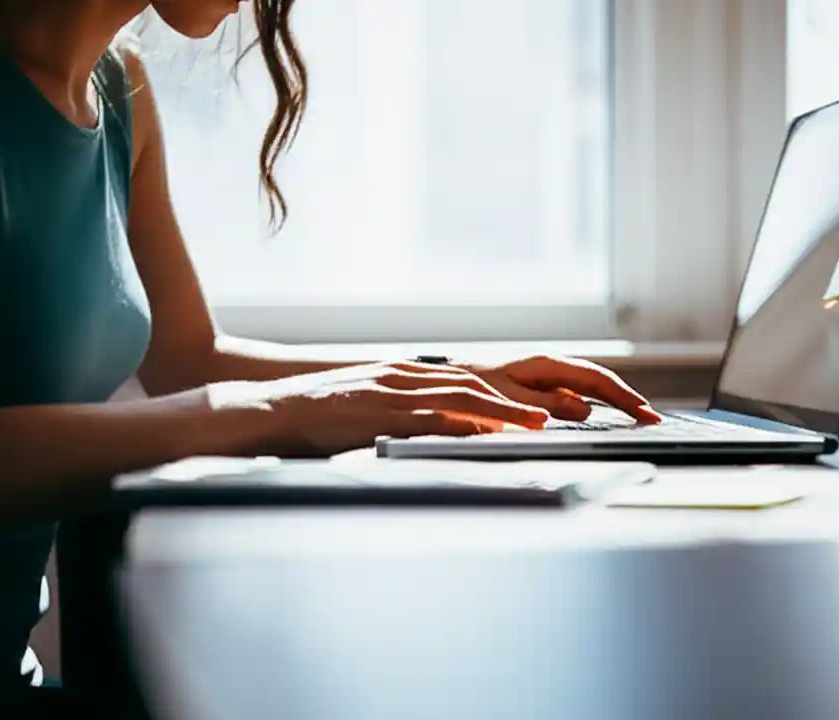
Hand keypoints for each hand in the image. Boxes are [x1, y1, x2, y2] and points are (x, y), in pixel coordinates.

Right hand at [237, 361, 549, 455]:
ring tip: (540, 424)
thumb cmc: (319, 418)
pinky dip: (464, 424)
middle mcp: (409, 377)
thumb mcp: (373, 410)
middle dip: (527, 399)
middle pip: (481, 384)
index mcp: (409, 376)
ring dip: (506, 411)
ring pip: (464, 396)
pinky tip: (487, 434)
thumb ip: (409, 417)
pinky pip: (430, 417)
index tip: (551, 409)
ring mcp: (396, 393)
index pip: (474, 381)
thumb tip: (448, 434)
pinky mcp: (380, 414)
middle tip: (566, 412)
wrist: (271, 411)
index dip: (516, 395)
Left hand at [463, 355, 661, 424]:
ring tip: (639, 416)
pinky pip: (578, 394)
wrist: (449, 383)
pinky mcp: (544, 388)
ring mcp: (550, 377)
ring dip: (615, 400)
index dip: (623, 398)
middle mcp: (552, 368)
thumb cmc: (473, 390)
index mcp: (547, 366)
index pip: (597, 381)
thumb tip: (583, 409)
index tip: (645, 413)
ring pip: (591, 387)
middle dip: (627, 398)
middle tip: (653, 418)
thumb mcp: (507, 400)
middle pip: (600, 381)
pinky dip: (597, 403)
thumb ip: (545, 405)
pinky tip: (607, 414)